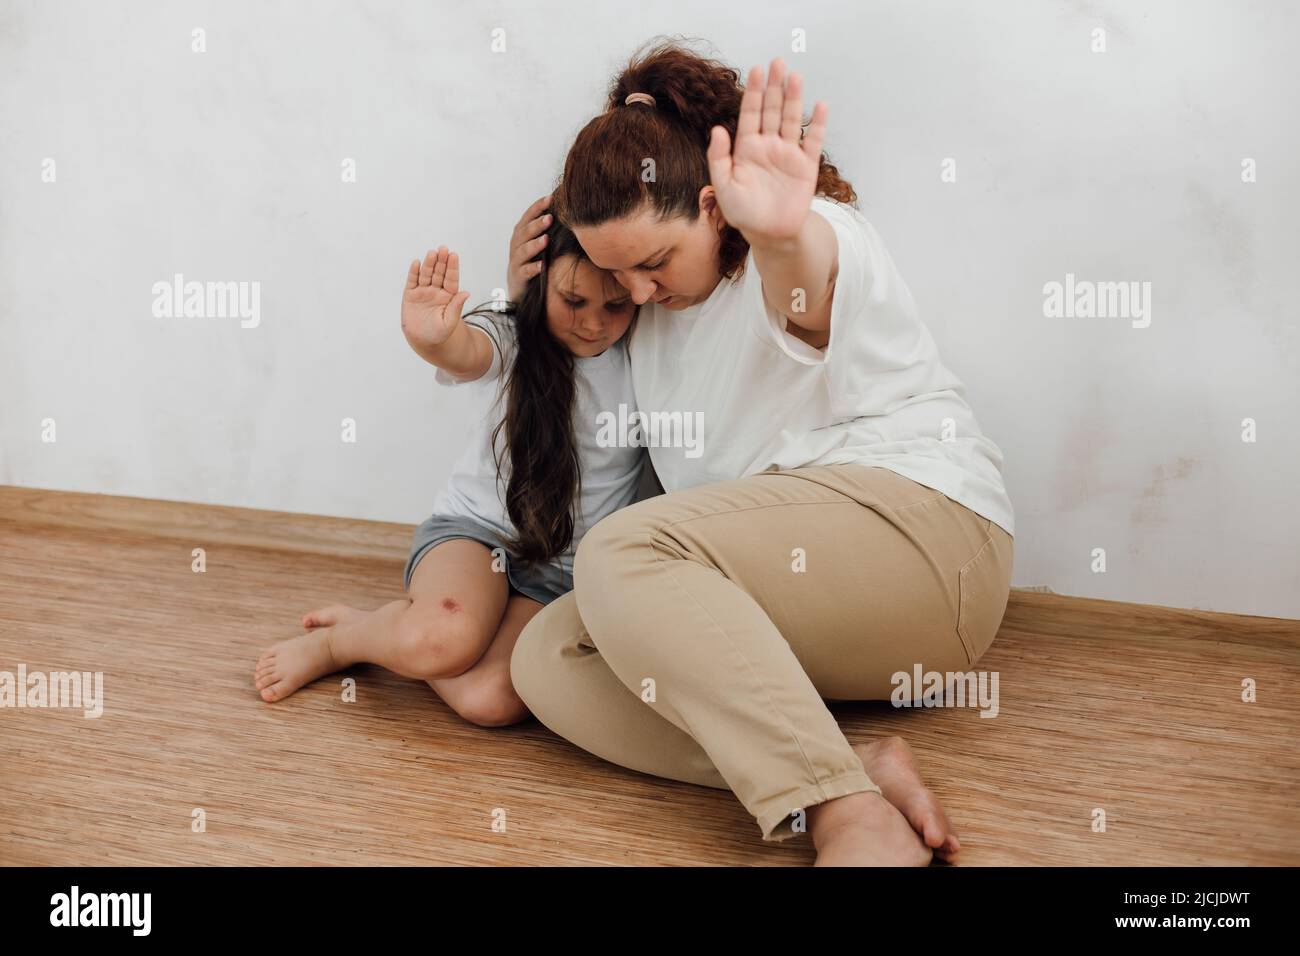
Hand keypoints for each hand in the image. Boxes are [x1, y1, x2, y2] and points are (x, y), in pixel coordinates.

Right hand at [401, 247, 470, 348]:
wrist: (423, 341)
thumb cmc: (439, 333)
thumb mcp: (449, 322)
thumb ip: (456, 307)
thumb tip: (466, 293)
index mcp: (449, 296)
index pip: (451, 279)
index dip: (452, 267)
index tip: (454, 255)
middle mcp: (436, 291)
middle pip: (439, 273)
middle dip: (441, 261)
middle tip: (443, 249)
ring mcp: (423, 291)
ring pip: (426, 275)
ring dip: (429, 264)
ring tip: (432, 253)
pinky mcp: (410, 295)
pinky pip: (412, 281)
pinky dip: (414, 272)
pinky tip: (417, 263)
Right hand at [507, 194, 552, 301]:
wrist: (519, 285)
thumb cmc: (532, 258)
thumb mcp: (538, 241)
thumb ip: (546, 227)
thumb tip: (567, 209)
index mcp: (522, 233)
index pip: (528, 216)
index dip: (538, 207)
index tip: (551, 198)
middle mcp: (517, 244)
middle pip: (525, 232)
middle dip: (537, 224)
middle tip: (550, 217)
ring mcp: (517, 260)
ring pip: (524, 250)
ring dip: (535, 244)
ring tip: (546, 239)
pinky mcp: (519, 276)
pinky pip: (526, 271)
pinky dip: (533, 268)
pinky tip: (542, 266)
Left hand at [706, 59, 827, 243]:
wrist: (769, 235)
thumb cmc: (743, 213)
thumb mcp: (723, 187)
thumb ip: (718, 158)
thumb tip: (718, 129)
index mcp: (747, 148)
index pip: (751, 114)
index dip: (754, 93)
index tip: (757, 70)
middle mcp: (768, 146)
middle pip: (772, 110)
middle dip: (774, 87)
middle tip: (777, 63)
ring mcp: (788, 154)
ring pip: (792, 120)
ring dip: (794, 98)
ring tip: (795, 76)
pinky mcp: (806, 166)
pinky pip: (813, 141)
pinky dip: (817, 124)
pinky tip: (820, 105)